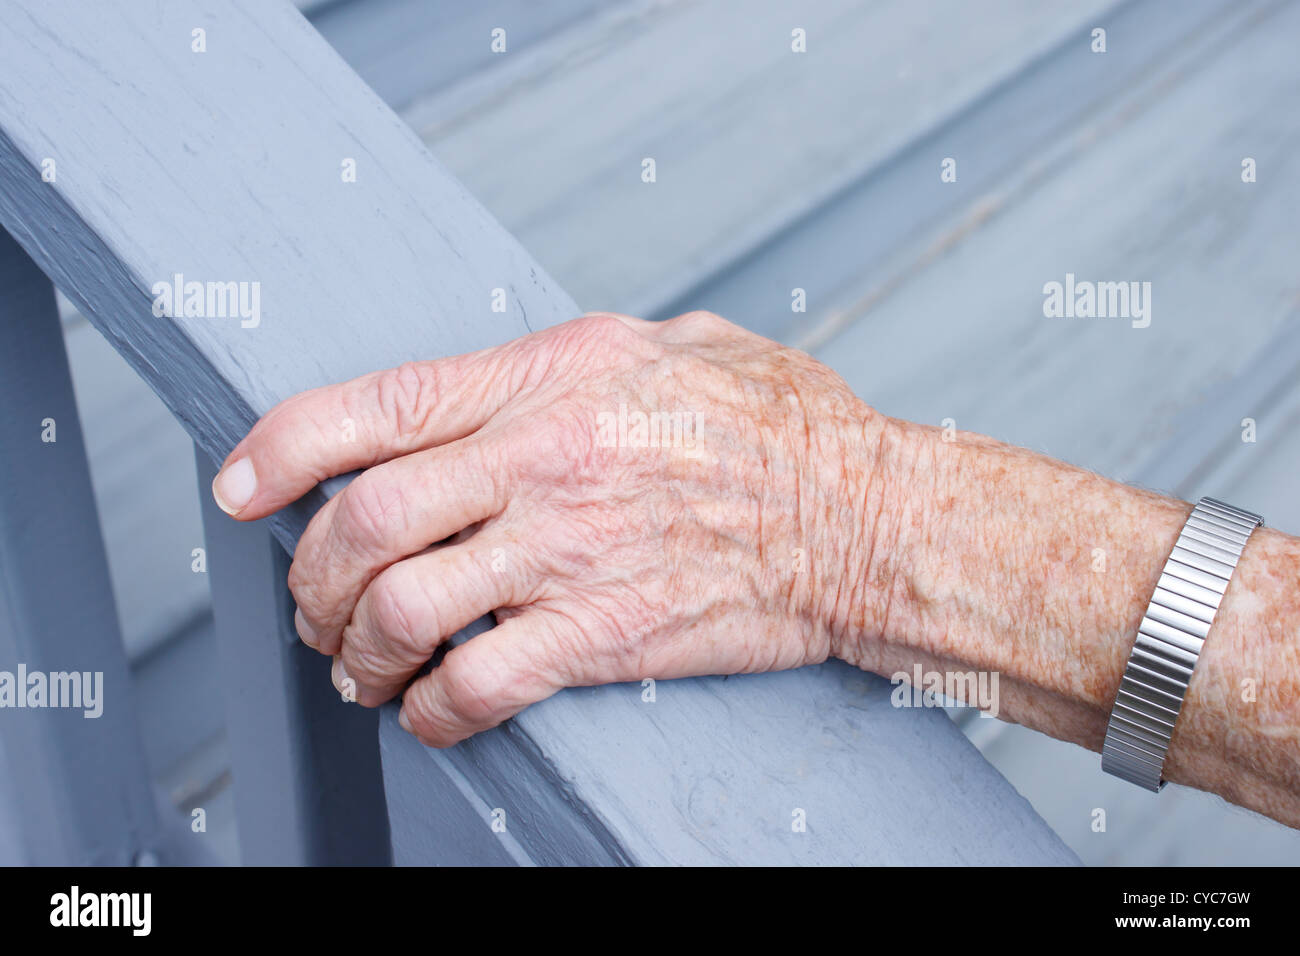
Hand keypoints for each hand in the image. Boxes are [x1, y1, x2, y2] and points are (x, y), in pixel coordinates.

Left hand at [212, 311, 895, 745]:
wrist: (862, 519)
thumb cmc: (781, 426)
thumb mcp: (680, 340)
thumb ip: (586, 352)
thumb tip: (526, 375)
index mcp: (550, 379)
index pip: (376, 406)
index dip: (281, 448)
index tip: (240, 488)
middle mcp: (544, 461)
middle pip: (366, 522)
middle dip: (312, 575)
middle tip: (315, 602)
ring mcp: (569, 551)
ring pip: (403, 610)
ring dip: (357, 651)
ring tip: (361, 668)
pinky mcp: (603, 633)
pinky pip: (479, 685)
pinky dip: (432, 711)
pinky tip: (434, 710)